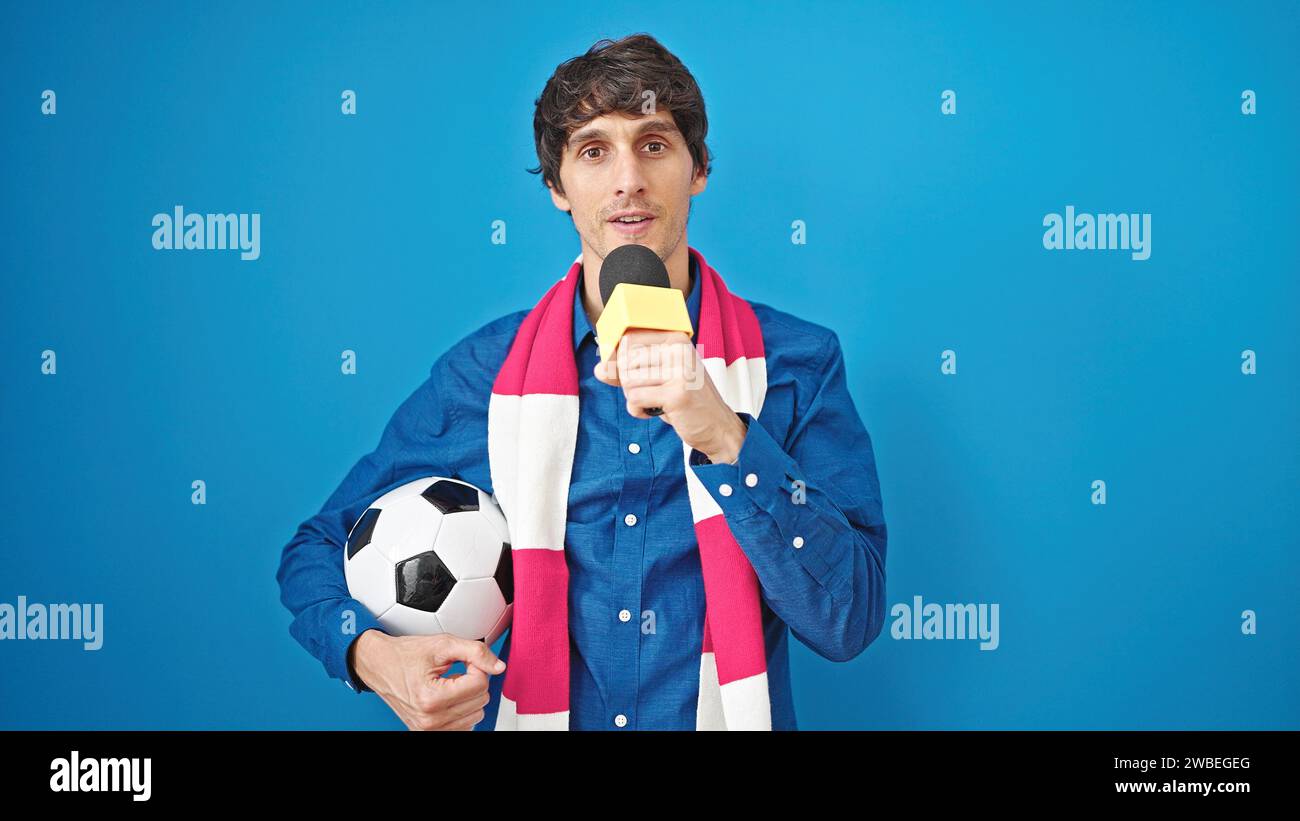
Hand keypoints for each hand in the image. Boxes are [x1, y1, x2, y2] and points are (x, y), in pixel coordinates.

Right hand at [351, 630, 503, 730]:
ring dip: (469, 697)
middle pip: (481, 700)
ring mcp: (428, 729)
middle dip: (473, 681)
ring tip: (449, 684)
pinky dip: (462, 710)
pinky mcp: (428, 733)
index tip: (463, 661)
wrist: (379, 665)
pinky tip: (448, 698)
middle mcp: (429, 719)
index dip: (476, 666)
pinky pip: (464, 726)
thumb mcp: (442, 644)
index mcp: (431, 697)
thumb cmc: (406, 654)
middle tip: (455, 671)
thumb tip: (498, 666)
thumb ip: (475, 652)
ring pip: (476, 714)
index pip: (480, 683)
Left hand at [594, 329, 747, 463]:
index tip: (639, 376)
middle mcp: (679, 350)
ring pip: (628, 381)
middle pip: (626, 361)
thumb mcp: (657, 379)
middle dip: (629, 383)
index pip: (629, 340)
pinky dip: (638, 411)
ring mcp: (680, 371)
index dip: (622, 362)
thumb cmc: (686, 400)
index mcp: (675, 339)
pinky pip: (635, 400)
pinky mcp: (677, 394)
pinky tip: (655, 412)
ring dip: (634, 398)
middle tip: (650, 393)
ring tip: (654, 402)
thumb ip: (628, 371)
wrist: (718, 426)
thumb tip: (599, 369)